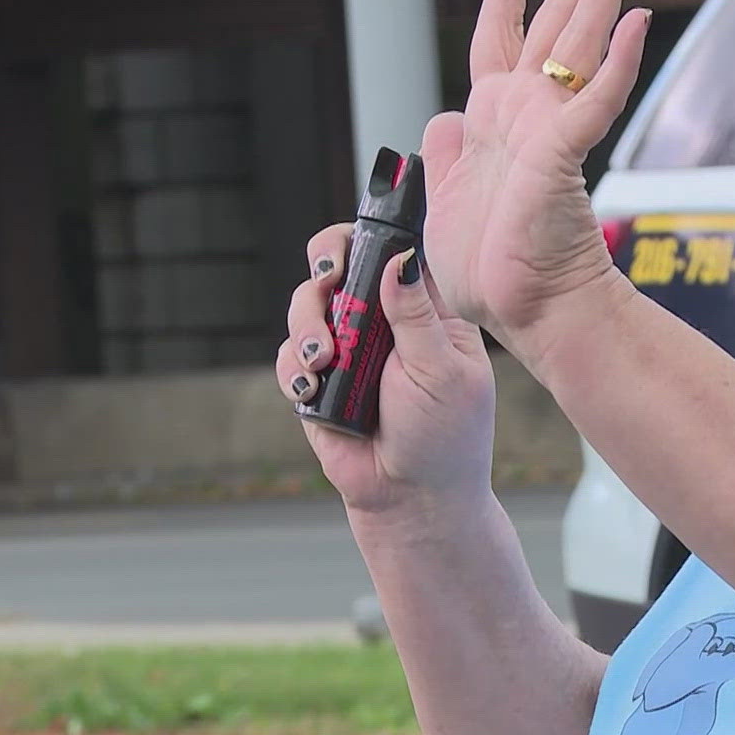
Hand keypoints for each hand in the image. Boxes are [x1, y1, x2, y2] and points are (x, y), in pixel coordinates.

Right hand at [278, 223, 495, 512]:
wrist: (412, 497)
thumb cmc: (444, 435)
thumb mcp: (440, 370)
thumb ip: (416, 314)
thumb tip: (400, 257)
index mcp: (425, 309)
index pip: (393, 250)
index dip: (368, 237)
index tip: (352, 246)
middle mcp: (382, 320)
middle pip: (339, 264)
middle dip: (325, 268)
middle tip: (328, 281)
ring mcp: (347, 347)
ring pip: (306, 305)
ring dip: (308, 325)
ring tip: (325, 361)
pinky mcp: (318, 379)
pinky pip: (290, 355)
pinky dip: (295, 368)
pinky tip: (313, 388)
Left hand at [416, 0, 650, 347]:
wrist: (525, 310)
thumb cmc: (489, 270)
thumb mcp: (444, 201)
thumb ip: (444, 155)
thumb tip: (439, 118)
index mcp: (494, 120)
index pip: (500, 36)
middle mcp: (527, 112)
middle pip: (557, 20)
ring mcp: (550, 128)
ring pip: (581, 41)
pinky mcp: (564, 153)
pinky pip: (597, 99)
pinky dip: (620, 61)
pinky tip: (639, 20)